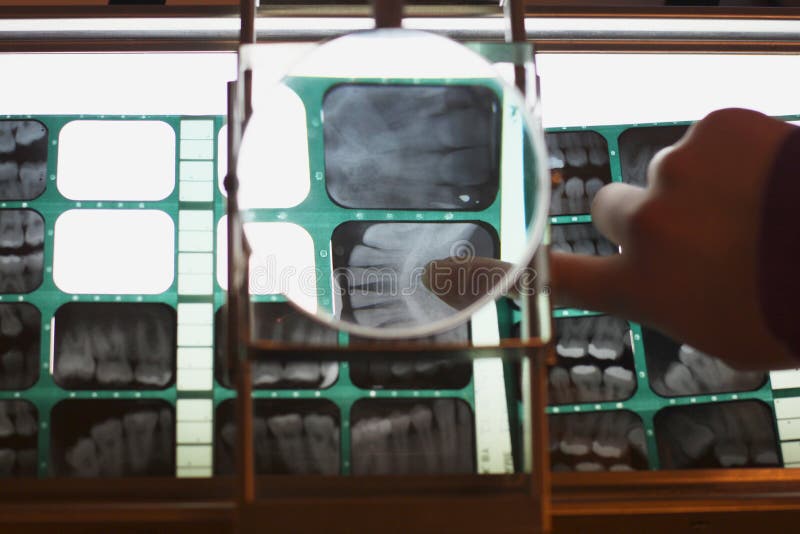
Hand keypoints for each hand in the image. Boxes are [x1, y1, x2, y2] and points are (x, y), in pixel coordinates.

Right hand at [552, 108, 796, 369]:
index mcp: (642, 285)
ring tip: (757, 203)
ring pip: (669, 170)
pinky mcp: (716, 126)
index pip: (564, 275)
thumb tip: (662, 286)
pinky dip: (734, 150)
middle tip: (694, 226)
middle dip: (641, 214)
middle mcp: (645, 225)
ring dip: (699, 183)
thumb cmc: (792, 314)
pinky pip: (710, 136)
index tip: (519, 257)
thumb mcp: (719, 337)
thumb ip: (671, 305)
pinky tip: (772, 174)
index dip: (539, 263)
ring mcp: (677, 170)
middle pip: (609, 206)